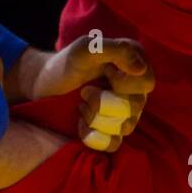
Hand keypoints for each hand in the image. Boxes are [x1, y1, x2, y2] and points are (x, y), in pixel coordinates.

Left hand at [11, 35, 154, 152]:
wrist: (44, 84)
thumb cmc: (66, 63)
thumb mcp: (85, 49)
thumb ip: (115, 51)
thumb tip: (141, 69)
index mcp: (134, 65)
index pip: (147, 83)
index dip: (123, 83)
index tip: (104, 72)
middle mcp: (135, 89)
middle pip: (135, 107)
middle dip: (102, 102)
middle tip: (84, 91)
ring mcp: (125, 112)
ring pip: (125, 127)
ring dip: (95, 116)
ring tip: (81, 103)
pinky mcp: (112, 131)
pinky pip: (113, 144)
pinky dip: (92, 135)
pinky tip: (80, 122)